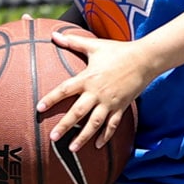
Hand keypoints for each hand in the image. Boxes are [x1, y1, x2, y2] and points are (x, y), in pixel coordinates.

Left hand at [39, 26, 162, 150]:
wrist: (144, 59)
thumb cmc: (118, 51)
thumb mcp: (94, 46)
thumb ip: (73, 41)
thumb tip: (54, 35)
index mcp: (88, 78)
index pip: (65, 89)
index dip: (51, 98)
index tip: (39, 108)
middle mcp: (97, 92)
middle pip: (78, 112)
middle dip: (64, 126)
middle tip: (52, 138)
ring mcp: (110, 102)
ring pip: (94, 123)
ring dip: (83, 137)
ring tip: (72, 148)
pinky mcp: (121, 107)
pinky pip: (112, 125)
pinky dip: (105, 136)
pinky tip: (97, 146)